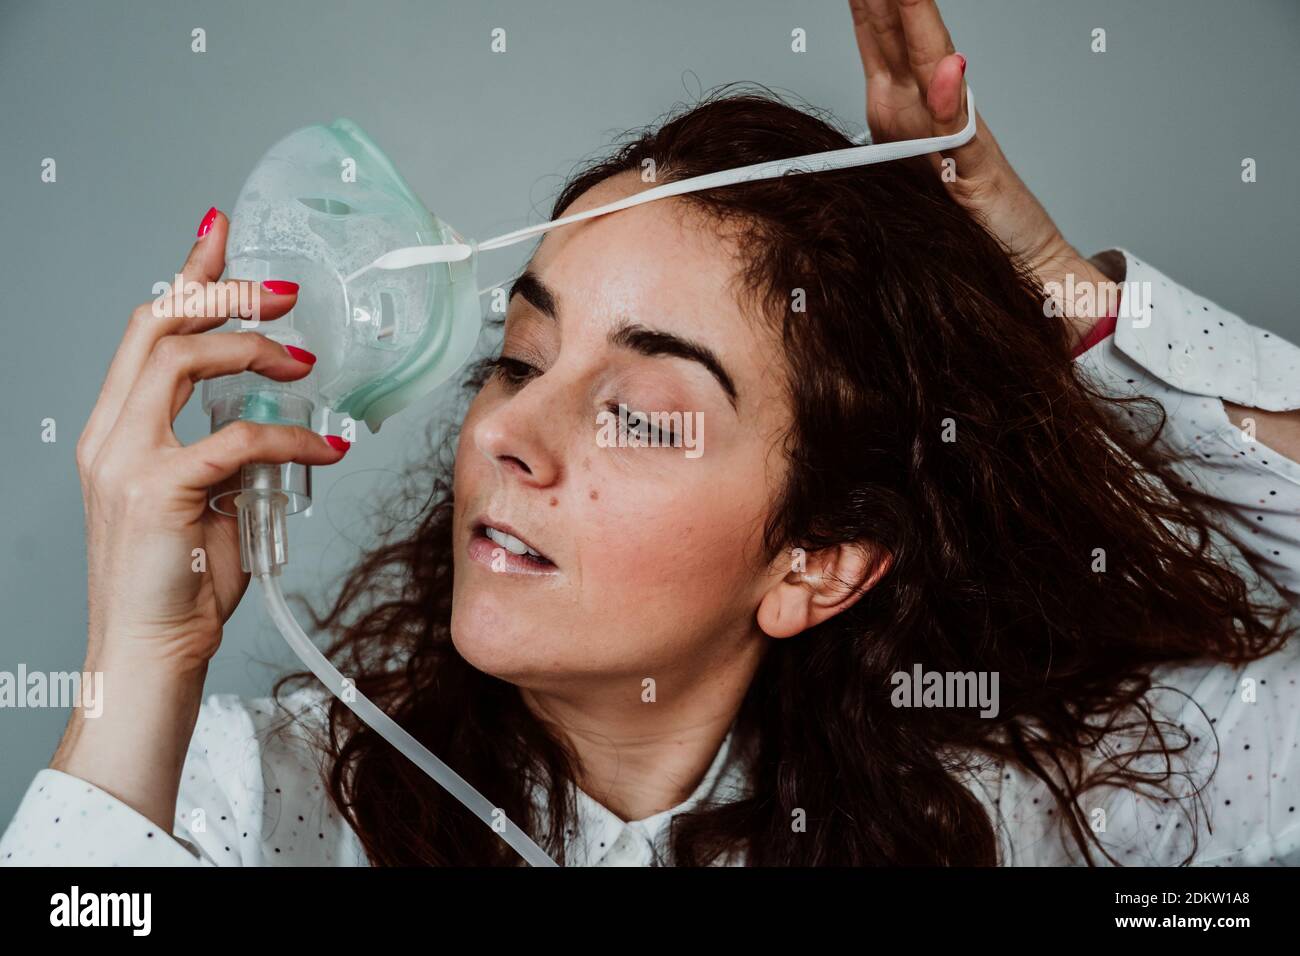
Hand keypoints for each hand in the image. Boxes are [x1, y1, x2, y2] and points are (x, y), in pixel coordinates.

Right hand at [75, 208, 349, 673]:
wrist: (148, 656)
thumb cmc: (178, 587)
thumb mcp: (204, 506)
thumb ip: (227, 461)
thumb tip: (276, 432)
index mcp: (117, 431)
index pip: (145, 331)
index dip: (186, 276)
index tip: (219, 233)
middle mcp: (110, 435)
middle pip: (155, 326)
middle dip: (223, 293)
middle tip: (285, 290)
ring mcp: (125, 460)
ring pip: (180, 361)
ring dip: (251, 348)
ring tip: (304, 361)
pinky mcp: (158, 491)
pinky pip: (235, 440)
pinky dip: (289, 437)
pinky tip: (324, 447)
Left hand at [848, 0, 1111, 338]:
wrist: (1017, 262)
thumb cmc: (952, 223)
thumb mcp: (893, 176)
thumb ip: (871, 141)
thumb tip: (829, 123)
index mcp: (895, 109)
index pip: (875, 35)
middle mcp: (922, 110)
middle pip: (898, 31)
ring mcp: (953, 132)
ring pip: (930, 62)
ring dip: (914, 17)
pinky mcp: (976, 167)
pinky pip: (960, 131)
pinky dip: (950, 99)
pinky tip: (947, 68)